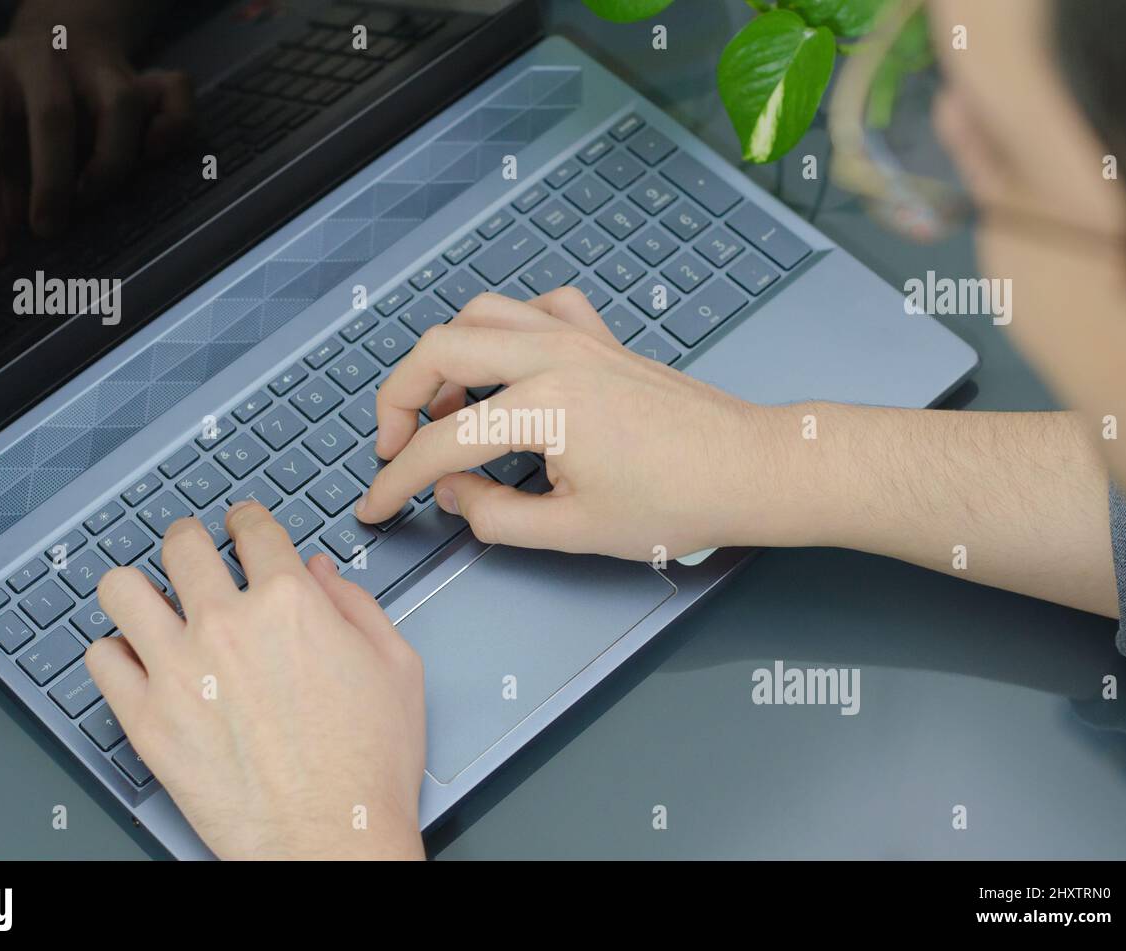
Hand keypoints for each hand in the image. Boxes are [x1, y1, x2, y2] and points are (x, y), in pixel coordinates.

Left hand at [0, 19, 192, 261]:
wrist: (61, 37)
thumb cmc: (19, 108)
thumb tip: (3, 239)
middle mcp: (43, 59)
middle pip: (54, 116)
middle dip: (50, 182)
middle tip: (47, 229)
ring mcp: (101, 64)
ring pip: (122, 106)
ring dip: (110, 163)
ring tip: (92, 198)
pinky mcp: (149, 74)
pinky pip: (176, 95)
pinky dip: (173, 129)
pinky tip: (156, 157)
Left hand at [86, 502, 426, 859]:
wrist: (334, 839)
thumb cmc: (369, 765)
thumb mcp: (396, 666)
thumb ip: (356, 606)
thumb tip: (319, 574)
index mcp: (291, 603)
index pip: (253, 529)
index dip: (246, 520)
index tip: (240, 525)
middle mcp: (228, 624)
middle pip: (182, 545)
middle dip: (189, 540)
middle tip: (192, 552)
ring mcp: (178, 670)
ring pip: (122, 589)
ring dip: (138, 586)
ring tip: (148, 599)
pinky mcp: (146, 720)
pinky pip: (100, 660)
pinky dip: (114, 654)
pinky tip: (135, 661)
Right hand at [355, 288, 797, 559]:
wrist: (749, 469)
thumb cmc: (680, 500)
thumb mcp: (575, 531)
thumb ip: (495, 518)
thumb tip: (453, 496)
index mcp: (544, 407)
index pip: (441, 443)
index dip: (396, 478)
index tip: (376, 502)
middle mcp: (553, 356)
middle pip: (438, 351)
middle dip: (397, 398)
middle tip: (394, 445)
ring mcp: (578, 337)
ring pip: (480, 315)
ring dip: (445, 357)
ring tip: (444, 408)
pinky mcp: (601, 338)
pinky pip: (538, 308)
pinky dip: (509, 328)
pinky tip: (509, 366)